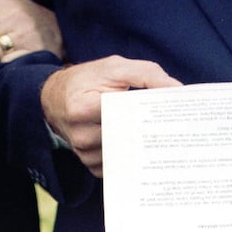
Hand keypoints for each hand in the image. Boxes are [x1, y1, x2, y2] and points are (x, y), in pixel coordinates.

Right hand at [40, 56, 179, 176]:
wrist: (55, 97)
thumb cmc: (87, 80)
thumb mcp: (114, 67)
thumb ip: (146, 74)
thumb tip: (177, 90)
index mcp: (82, 107)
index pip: (124, 116)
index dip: (149, 114)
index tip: (174, 115)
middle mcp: (80, 135)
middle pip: (127, 139)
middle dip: (150, 132)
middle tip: (176, 128)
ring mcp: (84, 153)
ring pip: (126, 154)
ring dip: (142, 145)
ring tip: (158, 134)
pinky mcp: (90, 164)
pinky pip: (119, 164)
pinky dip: (131, 155)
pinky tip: (141, 145)